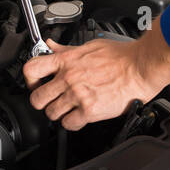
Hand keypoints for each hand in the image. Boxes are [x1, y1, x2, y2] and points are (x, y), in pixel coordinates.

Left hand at [23, 23, 169, 129]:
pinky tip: (80, 115)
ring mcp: (78, 95)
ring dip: (58, 112)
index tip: (36, 83)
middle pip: (37, 98)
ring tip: (69, 107)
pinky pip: (69, 124)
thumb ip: (66, 50)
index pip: (31, 69)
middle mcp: (69, 78)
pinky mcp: (89, 111)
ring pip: (51, 113)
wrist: (140, 67)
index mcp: (67, 60)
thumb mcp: (89, 46)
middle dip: (43, 100)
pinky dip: (73, 122)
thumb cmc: (121, 56)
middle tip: (52, 99)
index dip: (29, 79)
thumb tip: (50, 45)